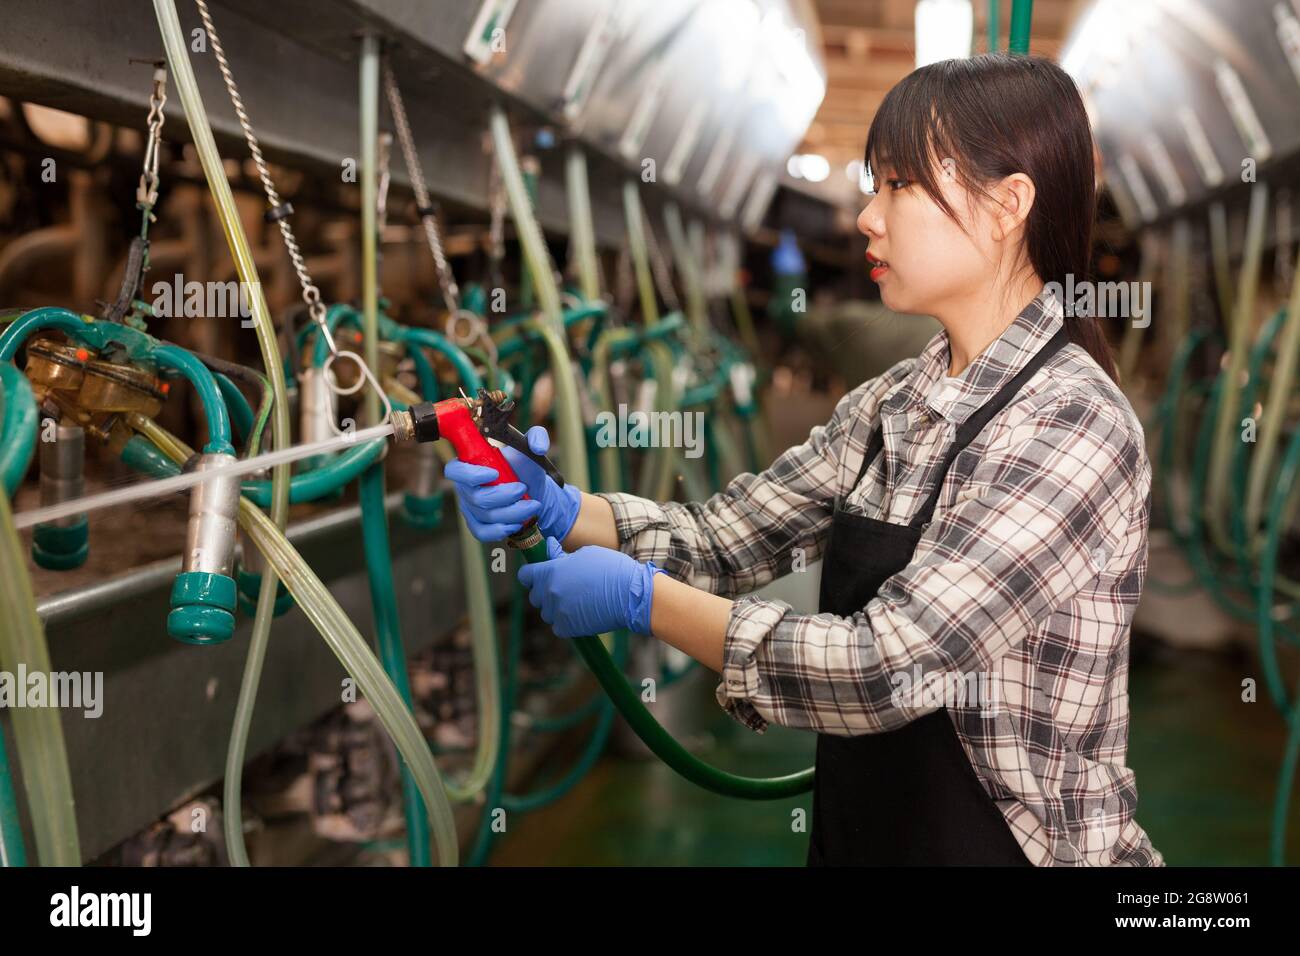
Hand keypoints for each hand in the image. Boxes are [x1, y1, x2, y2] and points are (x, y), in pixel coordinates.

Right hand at [443, 425, 581, 542]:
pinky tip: (515, 524)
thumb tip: (538, 446)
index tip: (495, 473)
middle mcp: (466, 488)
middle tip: (523, 489)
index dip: (471, 475)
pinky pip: (482, 532)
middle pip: (476, 497)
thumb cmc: (524, 467)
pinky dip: (499, 530)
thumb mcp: (530, 448)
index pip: (455, 470)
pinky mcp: (478, 524)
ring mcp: (470, 507)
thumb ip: (537, 437)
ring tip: (532, 505)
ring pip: (486, 516)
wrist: (532, 490)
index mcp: (470, 464)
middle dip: (504, 496)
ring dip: (513, 512)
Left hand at [517, 538, 662, 638]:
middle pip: (535, 595)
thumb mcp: (585, 554)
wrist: (632, 595)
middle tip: (566, 586)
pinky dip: (565, 621)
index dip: (532, 573)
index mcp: (551, 572)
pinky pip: (557, 626)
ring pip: (546, 612)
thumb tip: (549, 547)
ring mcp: (558, 612)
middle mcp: (550, 593)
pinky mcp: (568, 628)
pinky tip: (580, 612)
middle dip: (545, 590)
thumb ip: (561, 555)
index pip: (525, 575)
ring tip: (577, 599)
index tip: (540, 573)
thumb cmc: (611, 569)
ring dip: (556, 606)